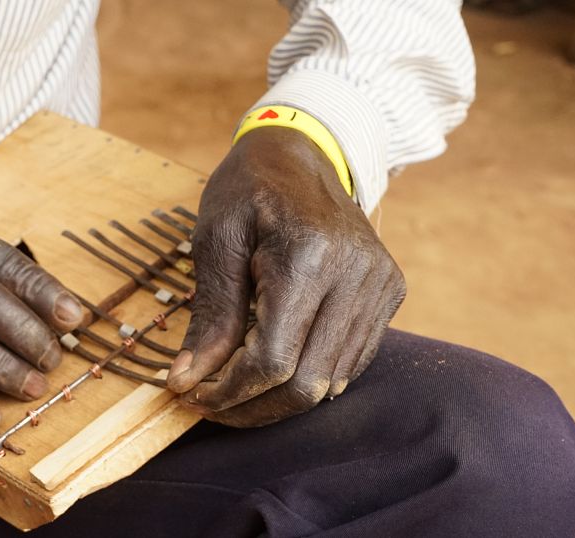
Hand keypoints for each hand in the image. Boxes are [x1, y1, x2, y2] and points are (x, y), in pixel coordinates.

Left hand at [166, 127, 405, 426]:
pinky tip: (273, 366)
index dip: (229, 392)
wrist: (302, 154)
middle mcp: (357, 274)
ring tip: (233, 387)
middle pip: (308, 383)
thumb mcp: (214, 242)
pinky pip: (351, 361)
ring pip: (332, 382)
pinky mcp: (389, 292)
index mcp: (309, 256)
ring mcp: (380, 284)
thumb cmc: (247, 192)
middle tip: (210, 404)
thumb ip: (210, 317)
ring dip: (278, 399)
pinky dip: (309, 375)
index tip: (191, 396)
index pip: (273, 360)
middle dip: (253, 408)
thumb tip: (185, 382)